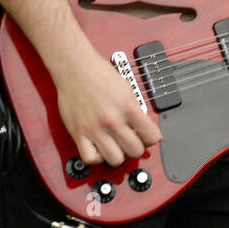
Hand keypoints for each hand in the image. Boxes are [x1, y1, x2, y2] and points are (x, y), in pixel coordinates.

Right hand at [51, 48, 162, 165]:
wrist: (75, 68)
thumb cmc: (99, 74)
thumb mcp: (127, 88)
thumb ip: (135, 109)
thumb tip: (144, 128)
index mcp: (127, 107)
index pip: (151, 136)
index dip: (152, 138)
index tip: (149, 137)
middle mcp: (112, 120)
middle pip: (135, 151)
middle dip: (137, 147)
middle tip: (132, 140)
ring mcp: (95, 129)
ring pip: (115, 159)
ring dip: (118, 154)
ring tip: (116, 145)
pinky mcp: (79, 133)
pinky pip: (90, 158)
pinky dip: (97, 157)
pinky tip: (99, 148)